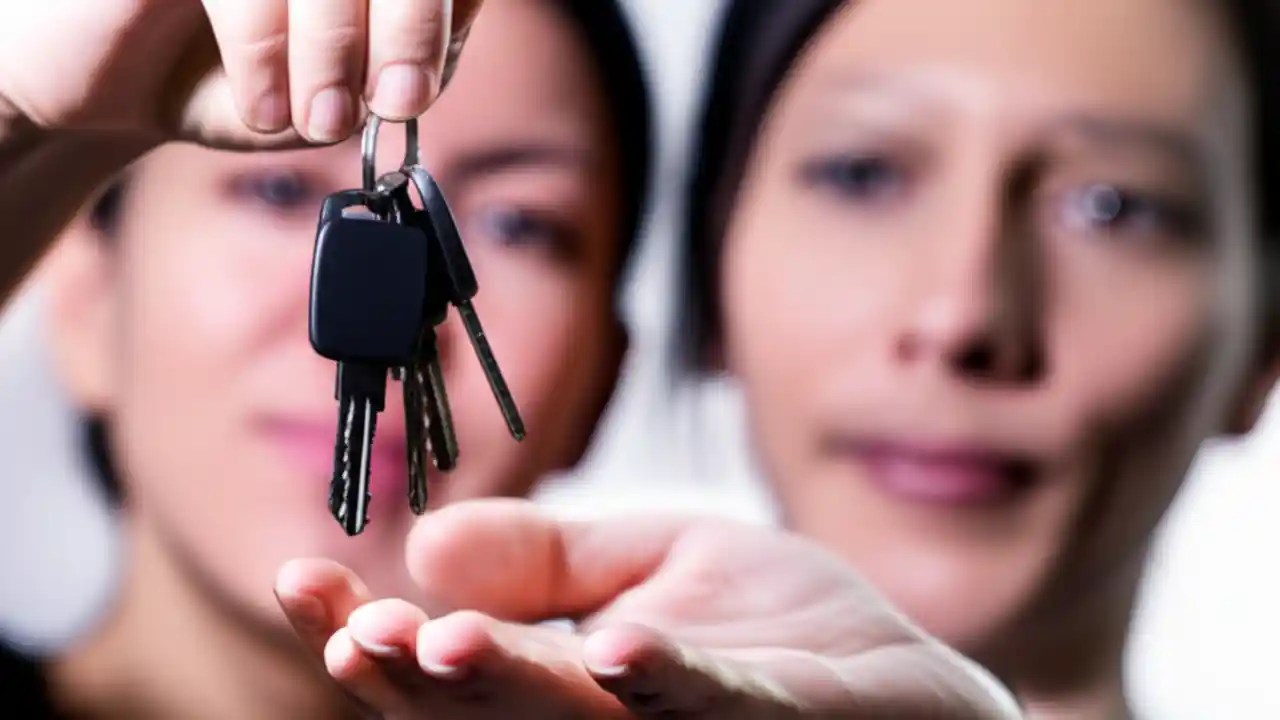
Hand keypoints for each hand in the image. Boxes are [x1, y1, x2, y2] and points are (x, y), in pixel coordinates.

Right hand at [0, 0, 482, 149]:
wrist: (125, 95)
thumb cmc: (245, 83)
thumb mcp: (347, 87)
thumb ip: (410, 56)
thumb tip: (459, 14)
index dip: (440, 13)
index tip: (416, 89)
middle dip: (407, 29)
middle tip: (394, 102)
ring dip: (331, 51)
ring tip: (315, 121)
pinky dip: (262, 49)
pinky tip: (261, 108)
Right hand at [277, 499, 1022, 718]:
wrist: (909, 684)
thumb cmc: (776, 633)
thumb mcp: (650, 558)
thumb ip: (545, 553)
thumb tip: (426, 540)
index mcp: (563, 682)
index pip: (443, 666)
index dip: (364, 632)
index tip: (307, 582)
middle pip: (485, 716)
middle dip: (413, 679)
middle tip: (358, 637)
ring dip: (503, 694)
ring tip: (438, 645)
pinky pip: (710, 707)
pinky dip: (661, 683)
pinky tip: (618, 653)